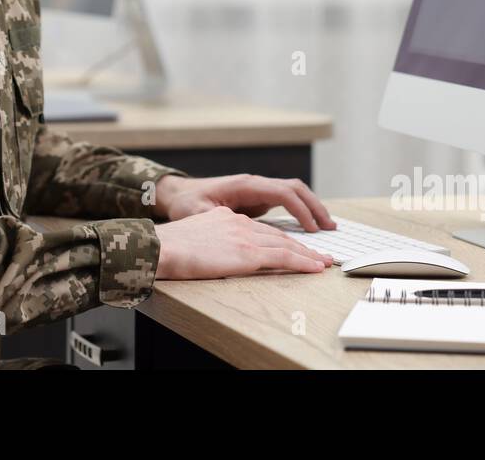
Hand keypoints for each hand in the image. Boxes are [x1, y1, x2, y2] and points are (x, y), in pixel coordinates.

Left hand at [153, 173, 335, 232]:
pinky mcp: (258, 198)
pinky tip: (310, 225)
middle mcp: (256, 184)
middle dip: (315, 206)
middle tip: (331, 228)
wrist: (179, 194)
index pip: (283, 193)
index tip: (312, 229)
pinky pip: (287, 201)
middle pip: (295, 188)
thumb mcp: (198, 213)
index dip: (300, 210)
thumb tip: (236, 228)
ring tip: (328, 227)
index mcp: (246, 185)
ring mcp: (259, 190)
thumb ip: (217, 219)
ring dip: (312, 207)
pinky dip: (302, 210)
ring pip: (294, 192)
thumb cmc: (187, 203)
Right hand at [154, 206, 333, 278]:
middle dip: (302, 245)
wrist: (161, 247)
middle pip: (278, 235)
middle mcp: (239, 223)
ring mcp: (245, 237)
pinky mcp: (247, 252)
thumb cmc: (168, 247)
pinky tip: (315, 267)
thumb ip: (211, 238)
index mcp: (226, 218)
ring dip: (308, 254)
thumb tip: (216, 251)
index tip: (295, 246)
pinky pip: (283, 257)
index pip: (261, 229)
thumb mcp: (194, 234)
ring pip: (285, 245)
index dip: (281, 239)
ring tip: (324, 262)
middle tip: (320, 254)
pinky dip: (303, 262)